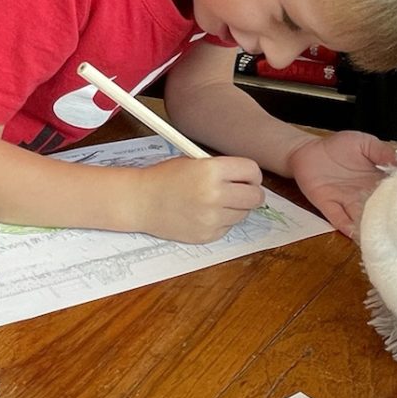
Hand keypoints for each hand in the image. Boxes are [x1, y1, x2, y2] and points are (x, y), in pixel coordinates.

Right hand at [130, 156, 263, 243]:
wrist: (140, 201)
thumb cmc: (165, 178)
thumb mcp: (194, 161)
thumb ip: (223, 169)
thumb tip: (250, 179)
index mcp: (212, 170)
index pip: (253, 171)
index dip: (252, 175)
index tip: (248, 177)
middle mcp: (214, 195)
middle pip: (255, 197)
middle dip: (251, 193)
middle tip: (241, 191)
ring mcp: (211, 218)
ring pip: (243, 214)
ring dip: (235, 208)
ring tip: (215, 202)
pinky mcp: (207, 235)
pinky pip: (228, 228)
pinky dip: (222, 221)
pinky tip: (204, 214)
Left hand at [289, 131, 396, 236]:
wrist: (308, 150)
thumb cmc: (338, 146)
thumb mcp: (365, 143)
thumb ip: (382, 151)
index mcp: (376, 180)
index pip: (393, 191)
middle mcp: (364, 194)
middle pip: (381, 209)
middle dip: (391, 216)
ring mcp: (347, 203)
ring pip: (363, 218)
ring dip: (371, 226)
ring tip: (384, 234)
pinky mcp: (329, 206)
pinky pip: (339, 220)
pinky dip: (348, 227)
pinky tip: (357, 233)